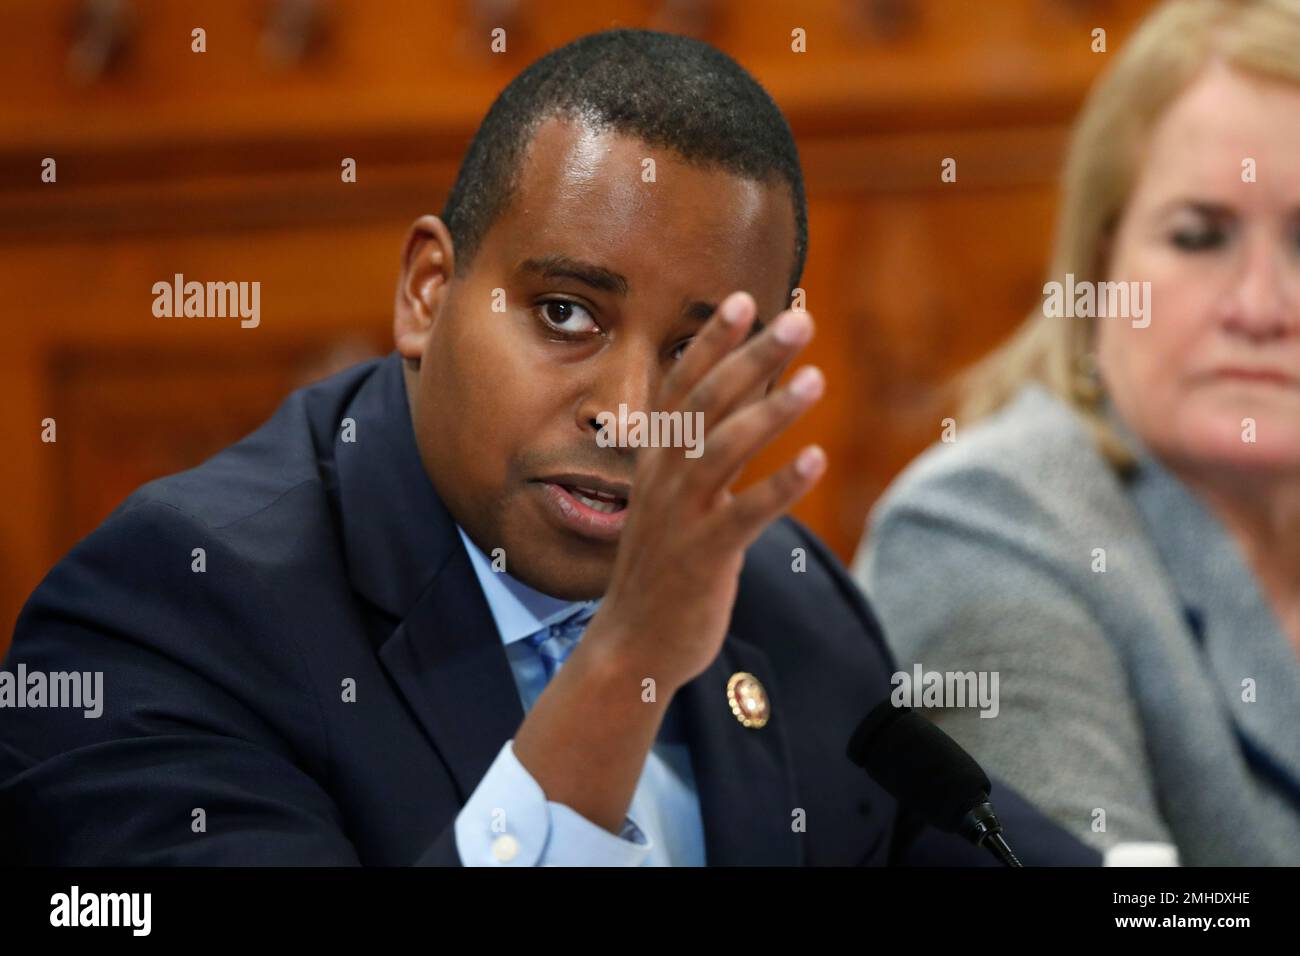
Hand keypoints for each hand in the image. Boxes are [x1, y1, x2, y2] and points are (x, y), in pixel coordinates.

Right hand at [588, 289, 825, 693]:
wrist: (634, 642)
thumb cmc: (664, 565)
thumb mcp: (673, 500)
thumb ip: (700, 454)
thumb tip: (738, 407)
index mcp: (657, 459)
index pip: (680, 386)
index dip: (710, 342)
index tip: (742, 300)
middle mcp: (664, 478)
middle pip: (706, 403)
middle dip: (751, 358)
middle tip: (797, 322)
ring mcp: (681, 516)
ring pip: (723, 449)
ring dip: (770, 411)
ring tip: (816, 380)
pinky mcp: (704, 555)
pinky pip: (745, 513)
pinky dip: (781, 485)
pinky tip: (816, 459)